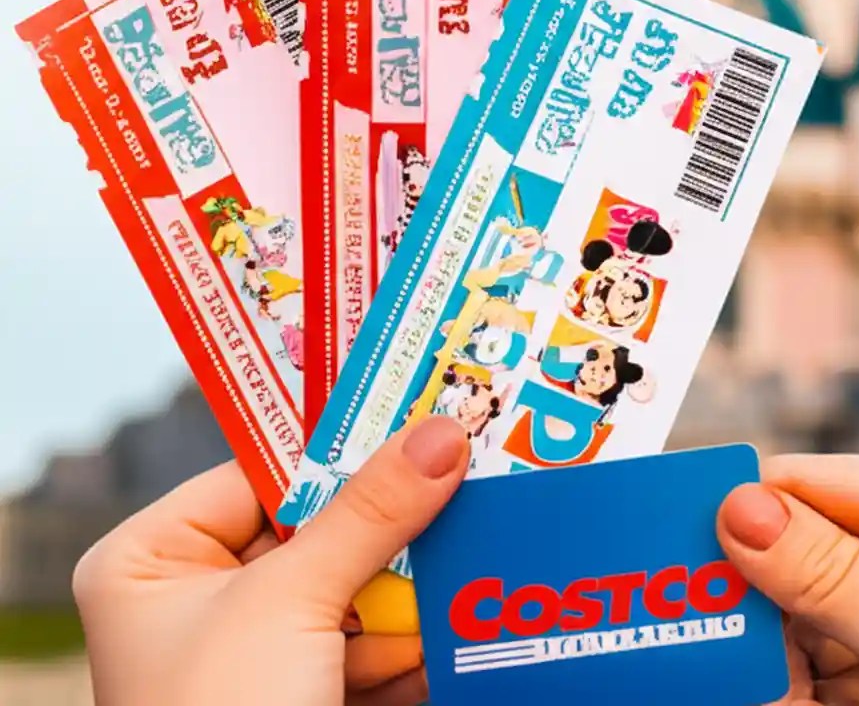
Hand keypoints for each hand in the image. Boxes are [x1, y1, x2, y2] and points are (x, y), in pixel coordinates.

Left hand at [73, 417, 469, 705]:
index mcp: (154, 559)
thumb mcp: (288, 603)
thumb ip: (369, 516)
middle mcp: (202, 599)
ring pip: (361, 589)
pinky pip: (376, 644)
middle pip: (321, 530)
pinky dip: (415, 644)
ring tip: (475, 550)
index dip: (342, 448)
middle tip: (464, 476)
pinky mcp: (311, 694)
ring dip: (412, 591)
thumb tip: (440, 435)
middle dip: (391, 529)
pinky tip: (458, 623)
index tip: (419, 410)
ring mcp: (261, 653)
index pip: (262, 472)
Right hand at [718, 456, 858, 705]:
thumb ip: (832, 576)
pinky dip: (797, 694)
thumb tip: (737, 507)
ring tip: (796, 693)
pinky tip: (813, 703)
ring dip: (776, 666)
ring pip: (785, 626)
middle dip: (754, 612)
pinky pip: (807, 671)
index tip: (668, 562)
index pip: (797, 485)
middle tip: (733, 652)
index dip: (730, 520)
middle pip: (781, 558)